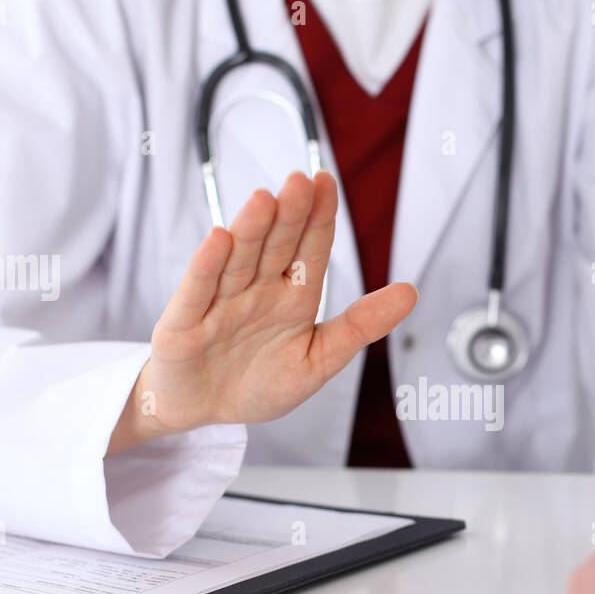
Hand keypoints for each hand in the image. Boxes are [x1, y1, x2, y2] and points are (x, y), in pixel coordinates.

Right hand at [109, 171, 416, 453]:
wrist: (202, 411)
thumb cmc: (258, 383)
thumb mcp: (319, 360)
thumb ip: (361, 326)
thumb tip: (410, 293)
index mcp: (293, 297)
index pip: (310, 249)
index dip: (318, 217)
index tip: (327, 182)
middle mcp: (256, 290)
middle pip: (275, 247)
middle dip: (289, 215)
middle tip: (301, 182)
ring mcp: (219, 303)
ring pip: (238, 261)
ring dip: (251, 231)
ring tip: (266, 200)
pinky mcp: (184, 323)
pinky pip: (198, 292)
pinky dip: (208, 267)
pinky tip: (220, 239)